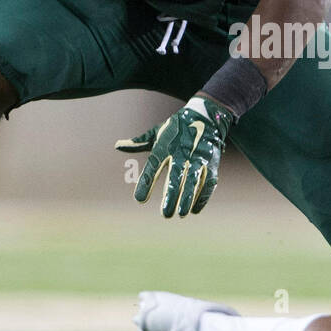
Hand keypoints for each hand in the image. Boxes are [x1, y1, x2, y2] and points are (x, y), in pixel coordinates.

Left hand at [116, 96, 234, 216]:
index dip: (146, 183)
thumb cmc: (176, 128)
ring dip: (188, 198)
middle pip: (176, 177)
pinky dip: (203, 196)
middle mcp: (182, 153)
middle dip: (171, 196)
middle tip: (165, 214)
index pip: (153, 167)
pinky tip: (195, 210)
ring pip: (194, 180)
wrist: (206, 115)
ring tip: (181, 214)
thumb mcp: (157, 133)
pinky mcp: (212, 163)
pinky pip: (209, 181)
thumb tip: (117, 146)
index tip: (139, 200)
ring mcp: (199, 158)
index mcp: (165, 146)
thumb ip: (138, 142)